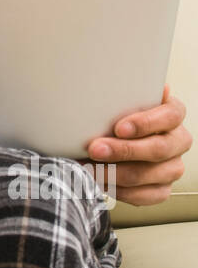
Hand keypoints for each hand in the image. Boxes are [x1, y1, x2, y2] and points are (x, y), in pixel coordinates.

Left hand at [74, 84, 191, 205]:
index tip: (118, 127)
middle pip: (158, 148)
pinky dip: (119, 190)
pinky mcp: (162, 189)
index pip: (170, 116)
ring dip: (115, 173)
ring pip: (149, 175)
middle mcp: (178, 140)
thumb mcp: (120, 99)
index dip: (145, 123)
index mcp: (173, 113)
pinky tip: (100, 182)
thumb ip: (125, 91)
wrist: (111, 141)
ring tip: (88, 169)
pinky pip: (146, 196)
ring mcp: (173, 167)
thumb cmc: (117, 116)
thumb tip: (122, 72)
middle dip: (123, 150)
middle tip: (94, 148)